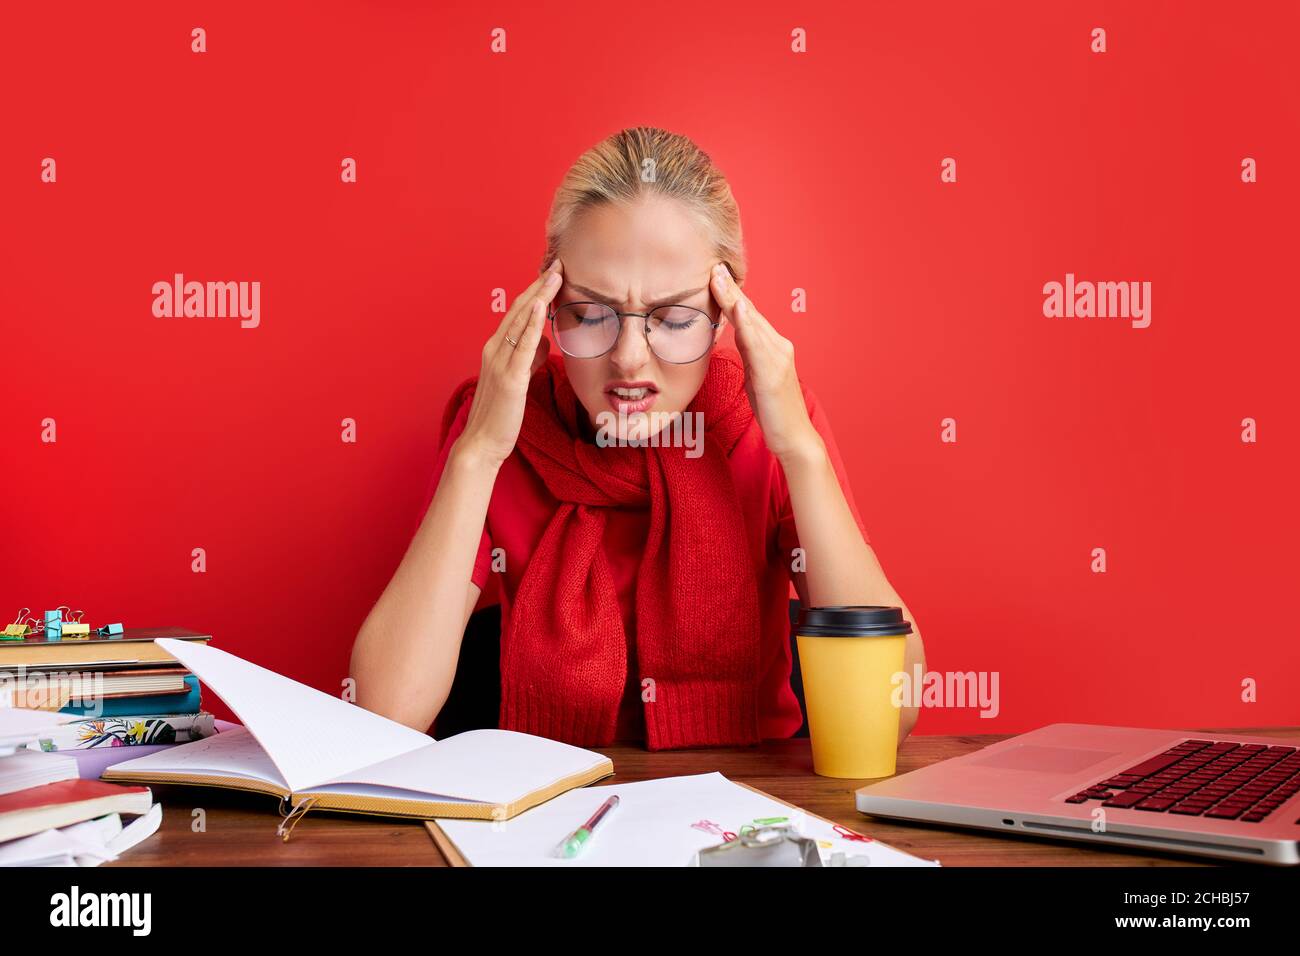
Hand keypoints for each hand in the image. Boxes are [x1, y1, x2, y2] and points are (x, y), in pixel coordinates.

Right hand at [456, 258, 563, 467]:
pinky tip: (541, 305)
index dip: (536, 292)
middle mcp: (495, 350)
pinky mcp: (510, 378)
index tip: (553, 274)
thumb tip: (544, 340)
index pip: (519, 314)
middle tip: (558, 263)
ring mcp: (500, 362)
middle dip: (539, 285)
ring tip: (555, 275)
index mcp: (497, 350)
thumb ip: (530, 358)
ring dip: (538, 296)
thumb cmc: (501, 415)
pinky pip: (522, 345)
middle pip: (519, 310)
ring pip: (521, 321)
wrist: (483, 443)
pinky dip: (531, 323)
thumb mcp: (519, 380)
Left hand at [709, 262, 821, 462]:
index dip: (731, 294)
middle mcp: (778, 346)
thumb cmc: (773, 410)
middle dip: (730, 288)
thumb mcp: (755, 377)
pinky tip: (739, 307)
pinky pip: (757, 343)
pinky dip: (748, 323)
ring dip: (734, 298)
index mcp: (772, 347)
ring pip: (751, 322)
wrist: (794, 438)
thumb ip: (748, 354)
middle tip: (713, 265)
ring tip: (718, 277)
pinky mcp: (773, 372)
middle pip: (749, 312)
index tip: (715, 274)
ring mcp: (778, 357)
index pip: (748, 315)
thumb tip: (735, 335)